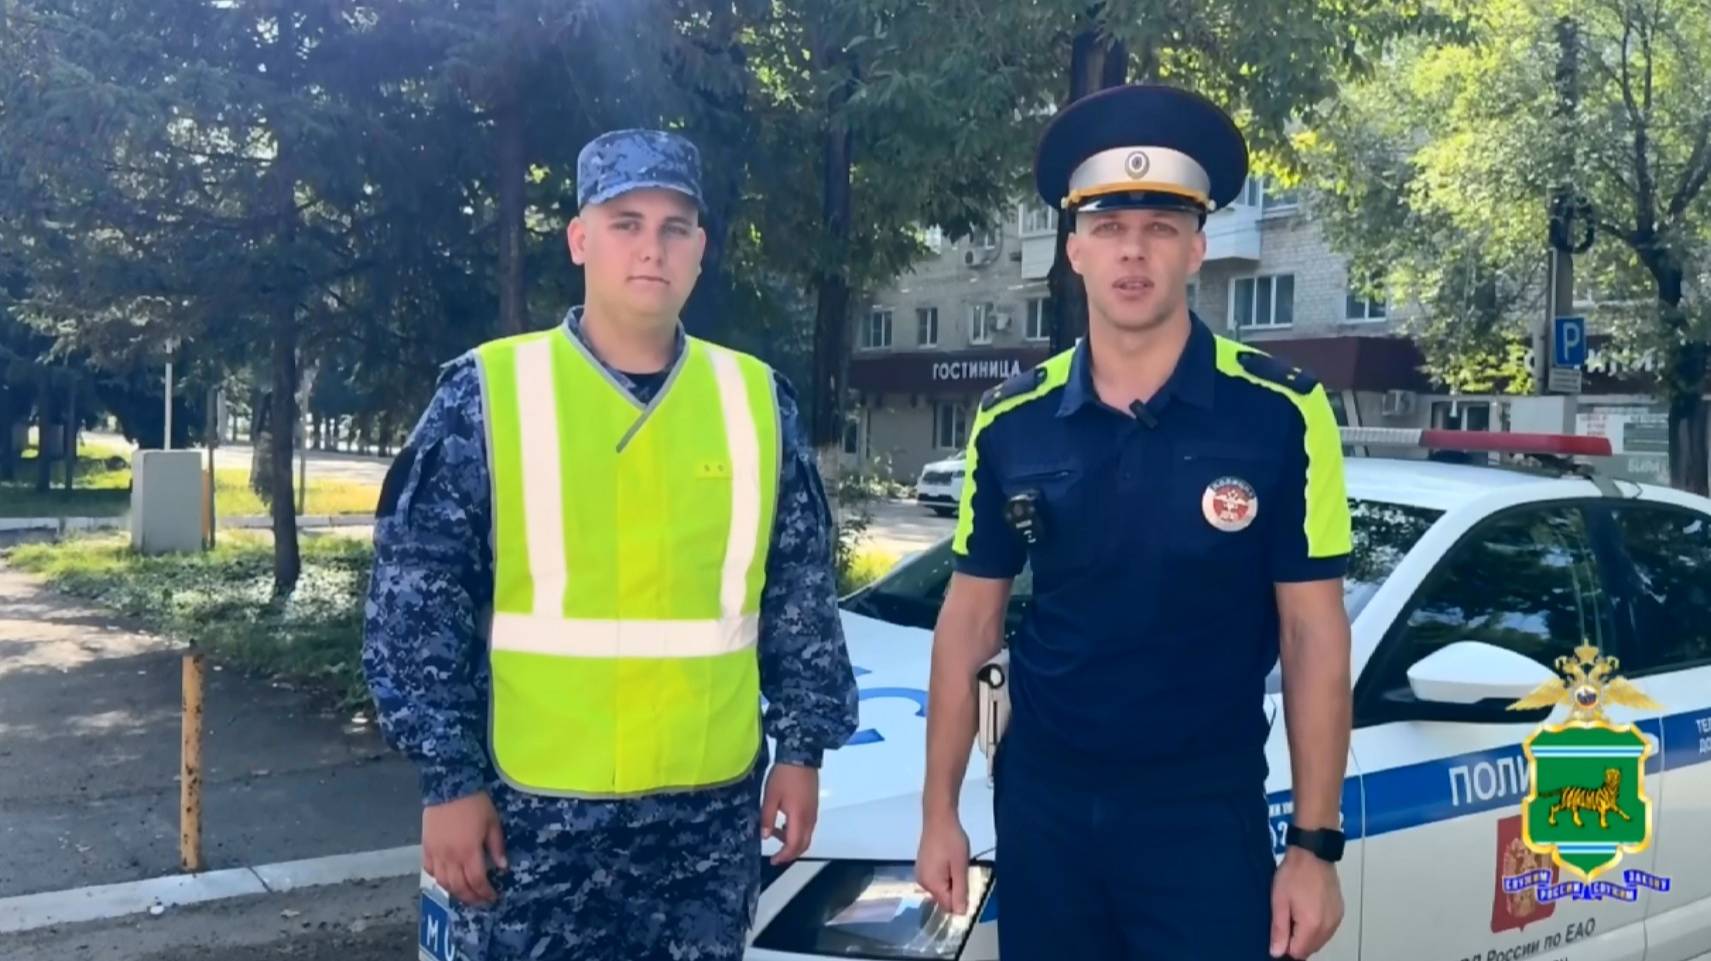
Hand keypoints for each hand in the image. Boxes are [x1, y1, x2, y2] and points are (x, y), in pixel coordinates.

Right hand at [422, 791, 506, 906]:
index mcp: (469, 852)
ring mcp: (436, 853)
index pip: (477, 881)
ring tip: (464, 894)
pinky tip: (446, 878)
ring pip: (442, 882)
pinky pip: (429, 869)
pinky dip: (438, 878)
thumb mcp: (493, 822)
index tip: (493, 897)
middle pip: (459, 887)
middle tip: (480, 901)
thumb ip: (496, 846)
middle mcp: (450, 857)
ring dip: (454, 891)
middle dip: (471, 898)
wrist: (448, 786)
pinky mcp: (425, 847)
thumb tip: (502, 867)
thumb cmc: (475, 803)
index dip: (485, 893)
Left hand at [761, 763, 819, 864]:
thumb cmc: (784, 776)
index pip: (794, 845)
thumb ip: (767, 818)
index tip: (774, 860)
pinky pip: (807, 826)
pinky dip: (797, 831)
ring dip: (792, 841)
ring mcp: (813, 812)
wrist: (801, 756)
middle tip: (776, 856)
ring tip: (775, 832)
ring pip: (806, 836)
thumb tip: (764, 836)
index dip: (784, 856)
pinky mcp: (813, 805)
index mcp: (799, 817)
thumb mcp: (770, 797)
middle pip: (804, 844)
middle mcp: (810, 818)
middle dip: (790, 853)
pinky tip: (784, 822)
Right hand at [914, 810, 970, 914]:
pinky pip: (936, 879)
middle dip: (955, 889)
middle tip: (961, 869)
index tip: (966, 881)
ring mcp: (921, 874)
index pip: (948, 906)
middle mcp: (922, 883)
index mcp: (931, 884)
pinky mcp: (922, 867)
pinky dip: (945, 874)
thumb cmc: (952, 841)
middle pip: (944, 898)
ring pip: (941, 888)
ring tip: (955, 863)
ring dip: (951, 881)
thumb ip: (960, 891)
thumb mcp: (960, 867)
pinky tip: (948, 860)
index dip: (961, 898)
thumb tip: (960, 914)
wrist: (938, 817)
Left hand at [1270, 847, 1343, 958]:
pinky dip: (1317, 927)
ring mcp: (1336, 920)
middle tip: (1286, 920)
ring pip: (1320, 940)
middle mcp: (1328, 927)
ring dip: (1307, 936)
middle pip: (1311, 949)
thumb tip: (1276, 953)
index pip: (1298, 953)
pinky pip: (1327, 930)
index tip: (1279, 932)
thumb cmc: (1293, 875)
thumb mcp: (1279, 901)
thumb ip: (1279, 930)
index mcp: (1312, 926)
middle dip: (1296, 942)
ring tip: (1295, 913)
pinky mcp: (1340, 912)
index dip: (1285, 947)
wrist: (1313, 853)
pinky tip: (1307, 911)